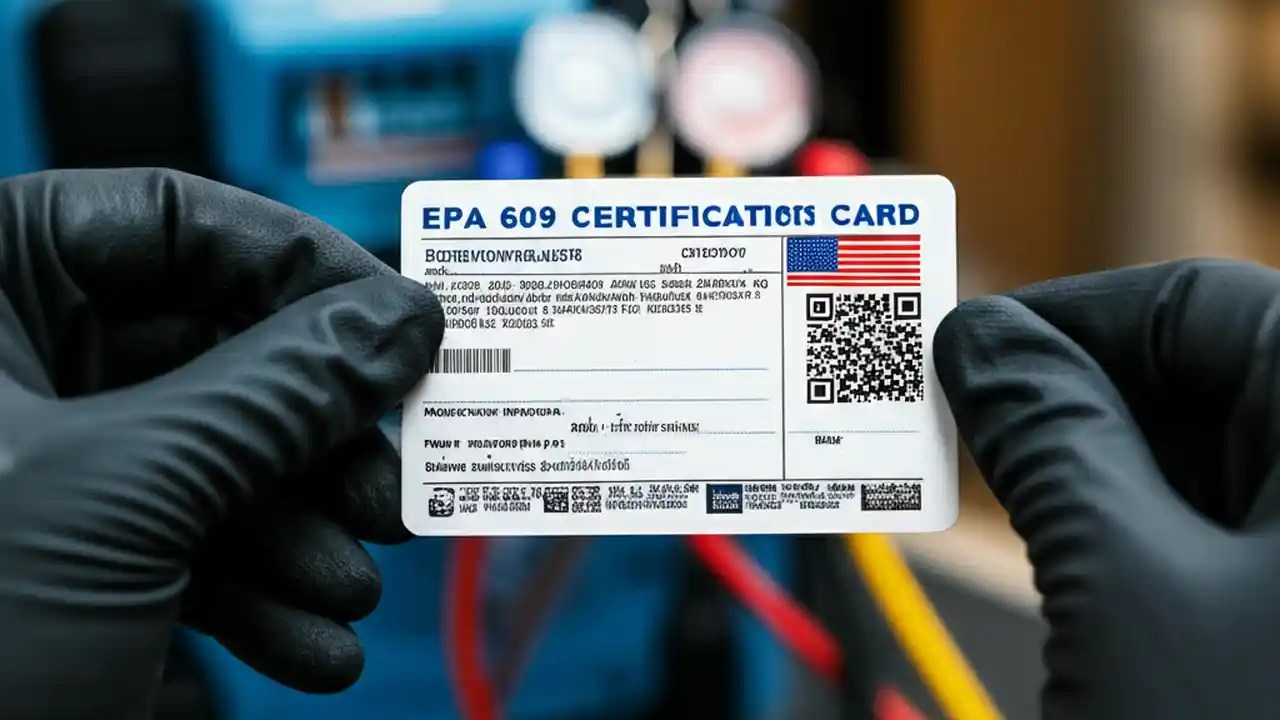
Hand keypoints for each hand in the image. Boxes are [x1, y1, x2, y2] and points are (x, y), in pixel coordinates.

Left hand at [0, 169, 441, 717]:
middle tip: (392, 480)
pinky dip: (265, 594)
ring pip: (218, 456)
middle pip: (216, 350)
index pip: (167, 219)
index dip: (296, 262)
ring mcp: (51, 469)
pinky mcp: (78, 558)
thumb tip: (402, 320)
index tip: (399, 320)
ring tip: (351, 586)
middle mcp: (15, 370)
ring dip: (304, 528)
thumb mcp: (132, 488)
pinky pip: (193, 546)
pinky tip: (312, 644)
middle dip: (315, 434)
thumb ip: (282, 388)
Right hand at [934, 259, 1279, 719]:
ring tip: (1018, 513)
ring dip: (1099, 474)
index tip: (967, 358)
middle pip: (1205, 378)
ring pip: (1208, 461)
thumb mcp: (1125, 589)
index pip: (1196, 306)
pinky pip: (1221, 536)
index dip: (1067, 320)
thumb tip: (983, 346)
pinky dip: (1137, 535)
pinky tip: (1082, 568)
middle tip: (971, 441)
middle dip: (1075, 403)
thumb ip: (1048, 440)